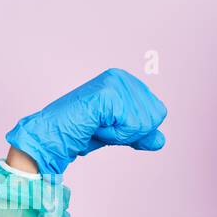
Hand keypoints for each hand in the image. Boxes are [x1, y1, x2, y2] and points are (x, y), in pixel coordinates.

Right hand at [5, 68, 166, 176]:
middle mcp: (123, 77)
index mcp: (128, 82)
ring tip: (98, 125)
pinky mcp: (109, 93)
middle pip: (156, 117)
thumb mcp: (119, 134)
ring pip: (144, 123)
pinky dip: (113, 134)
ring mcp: (115, 82)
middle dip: (131, 132)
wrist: (55, 136)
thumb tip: (161, 140)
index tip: (112, 125)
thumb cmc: (82, 131)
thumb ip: (141, 134)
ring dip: (119, 134)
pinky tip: (95, 126)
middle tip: (104, 126)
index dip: (137, 129)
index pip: (159, 112)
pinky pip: (130, 125)